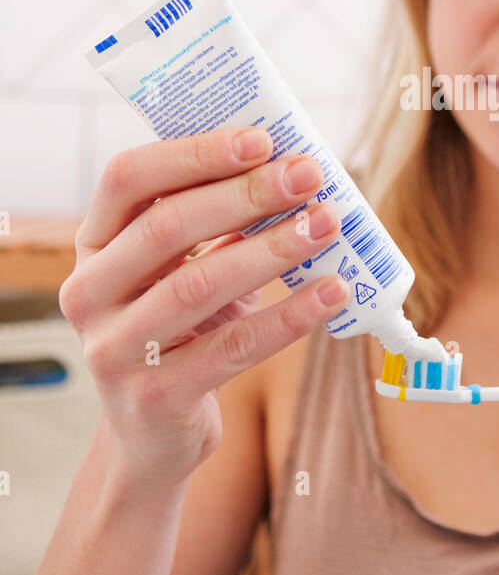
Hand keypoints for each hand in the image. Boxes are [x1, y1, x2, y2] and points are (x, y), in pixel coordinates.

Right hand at [59, 127, 349, 489]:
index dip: (194, 154)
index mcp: (94, 243)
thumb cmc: (181, 329)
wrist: (152, 435)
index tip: (261, 139)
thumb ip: (217, 221)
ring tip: (328, 225)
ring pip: (198, 286)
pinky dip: (289, 316)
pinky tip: (333, 293)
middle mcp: (90, 291)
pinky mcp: (154, 397)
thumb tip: (294, 165)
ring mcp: (114, 348)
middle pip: (166, 226)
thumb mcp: (181, 270)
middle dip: (246, 195)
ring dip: (272, 250)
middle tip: (309, 176)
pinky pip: (232, 348)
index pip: (127, 178)